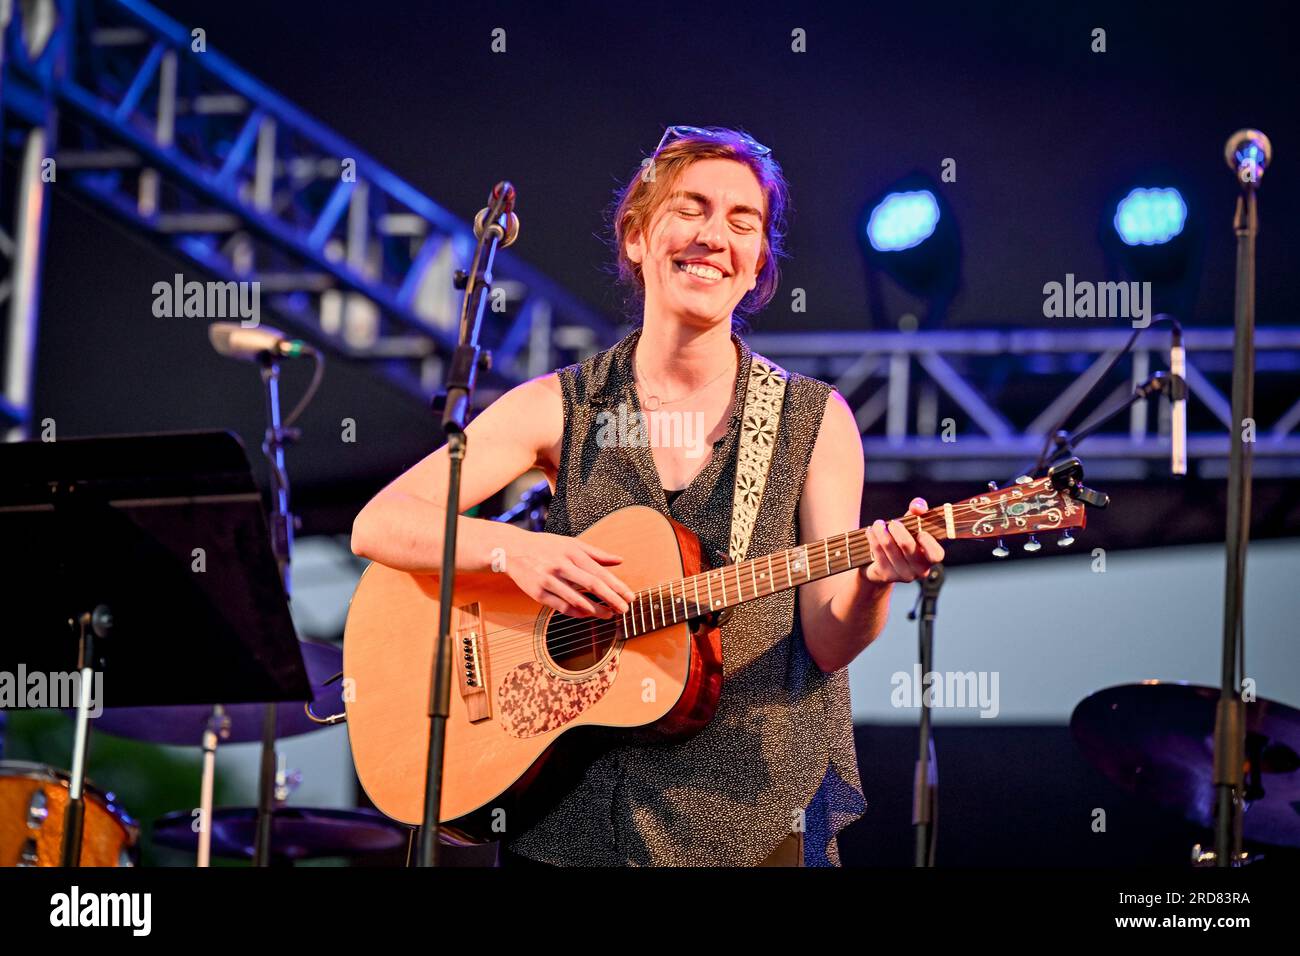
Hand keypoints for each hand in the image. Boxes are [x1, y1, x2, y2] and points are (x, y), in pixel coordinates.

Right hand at [501, 530, 635, 618]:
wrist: (513, 549)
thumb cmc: (546, 546)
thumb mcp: (571, 543)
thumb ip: (596, 553)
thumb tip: (620, 560)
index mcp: (572, 552)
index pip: (599, 572)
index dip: (616, 586)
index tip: (629, 596)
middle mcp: (561, 565)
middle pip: (592, 585)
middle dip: (611, 599)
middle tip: (625, 609)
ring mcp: (548, 580)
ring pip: (576, 599)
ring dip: (595, 609)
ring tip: (609, 615)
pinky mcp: (537, 593)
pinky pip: (560, 606)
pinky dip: (576, 612)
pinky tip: (587, 615)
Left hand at [862, 497, 944, 584]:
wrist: (881, 565)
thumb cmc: (902, 541)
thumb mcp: (912, 525)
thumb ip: (918, 512)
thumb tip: (918, 506)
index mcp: (931, 557)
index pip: (936, 555)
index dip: (929, 542)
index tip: (920, 532)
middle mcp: (920, 569)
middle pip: (907, 546)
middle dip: (897, 529)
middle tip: (892, 522)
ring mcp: (903, 574)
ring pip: (889, 546)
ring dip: (881, 531)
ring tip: (878, 524)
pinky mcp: (886, 575)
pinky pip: (878, 551)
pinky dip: (873, 538)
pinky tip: (870, 531)